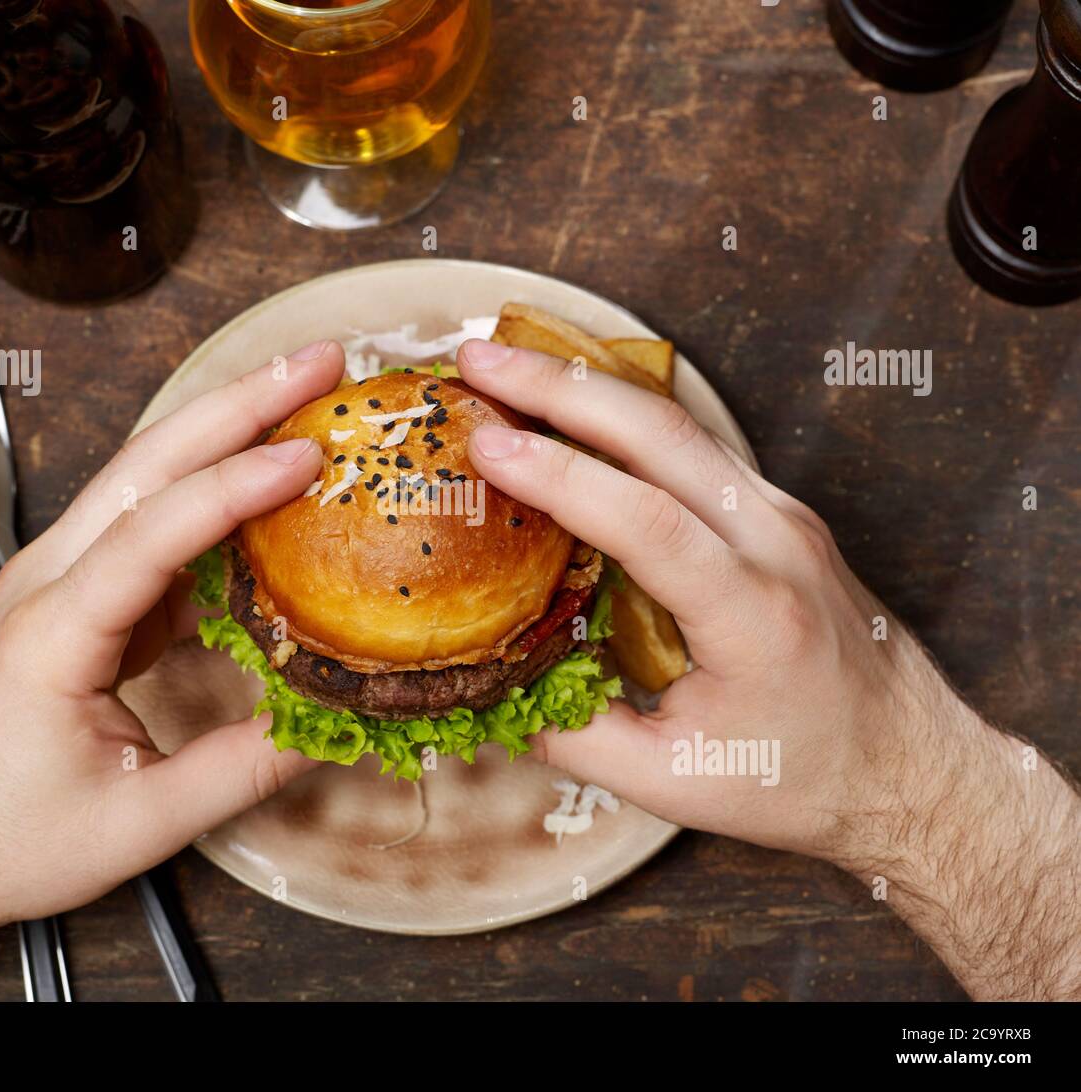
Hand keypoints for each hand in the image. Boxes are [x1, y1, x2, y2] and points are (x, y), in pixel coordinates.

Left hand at [0, 340, 344, 997]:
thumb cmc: (7, 836)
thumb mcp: (139, 822)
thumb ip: (242, 769)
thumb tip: (331, 722)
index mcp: (51, 632)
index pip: (151, 532)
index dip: (234, 487)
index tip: (307, 456)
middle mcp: (47, 580)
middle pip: (146, 462)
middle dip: (237, 403)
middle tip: (319, 363)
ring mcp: (59, 576)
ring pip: (146, 475)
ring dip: (226, 428)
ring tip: (304, 399)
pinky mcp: (79, 591)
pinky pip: (152, 520)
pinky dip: (214, 487)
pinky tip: (267, 481)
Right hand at [456, 338, 1080, 999]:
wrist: (907, 761)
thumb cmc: (801, 777)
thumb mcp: (674, 784)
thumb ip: (574, 736)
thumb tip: (488, 687)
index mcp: (754, 613)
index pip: (648, 519)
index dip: (560, 476)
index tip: (485, 443)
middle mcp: (777, 542)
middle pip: (662, 434)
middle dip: (559, 386)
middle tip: (477, 358)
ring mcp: (782, 515)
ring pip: (678, 424)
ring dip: (588, 387)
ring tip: (506, 365)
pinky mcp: (776, 510)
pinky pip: (692, 444)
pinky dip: (622, 414)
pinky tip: (572, 406)